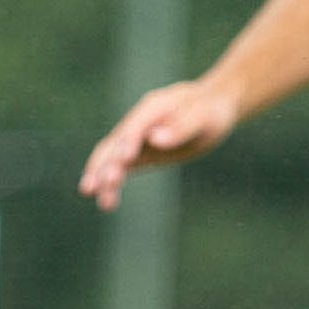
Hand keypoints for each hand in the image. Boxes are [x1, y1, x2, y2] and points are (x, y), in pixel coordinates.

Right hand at [79, 80, 240, 207]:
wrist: (210, 108)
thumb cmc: (209, 111)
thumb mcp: (202, 117)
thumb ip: (181, 127)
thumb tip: (157, 139)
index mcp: (155, 106)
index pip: (137, 124)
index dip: (129, 140)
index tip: (125, 158)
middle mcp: (139, 121)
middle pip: (117, 142)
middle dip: (106, 163)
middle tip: (99, 185)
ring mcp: (136, 137)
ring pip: (112, 157)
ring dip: (102, 176)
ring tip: (98, 198)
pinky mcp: (139, 153)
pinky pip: (121, 167)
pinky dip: (112, 183)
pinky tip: (107, 202)